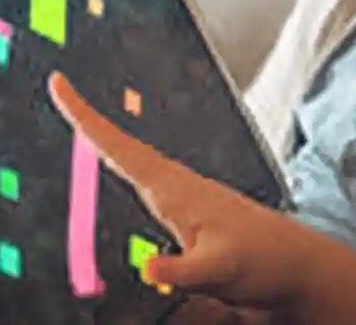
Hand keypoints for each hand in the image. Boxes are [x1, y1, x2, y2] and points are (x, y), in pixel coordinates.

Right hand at [48, 71, 332, 309]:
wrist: (296, 266)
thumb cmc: (263, 262)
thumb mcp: (220, 272)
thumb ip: (183, 271)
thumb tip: (148, 269)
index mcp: (177, 191)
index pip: (121, 150)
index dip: (87, 119)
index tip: (60, 84)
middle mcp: (176, 186)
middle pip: (123, 146)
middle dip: (90, 119)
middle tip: (59, 86)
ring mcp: (183, 197)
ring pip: (135, 160)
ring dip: (106, 139)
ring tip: (77, 117)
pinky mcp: (189, 211)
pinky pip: (145, 179)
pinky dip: (124, 163)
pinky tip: (119, 162)